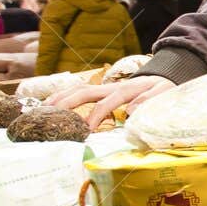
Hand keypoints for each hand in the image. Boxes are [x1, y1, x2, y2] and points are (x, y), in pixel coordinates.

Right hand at [46, 74, 175, 129]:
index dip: (94, 116)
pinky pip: (78, 90)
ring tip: (42, 110)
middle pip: (84, 92)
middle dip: (67, 103)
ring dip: (60, 97)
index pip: (105, 104)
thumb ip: (148, 100)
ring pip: (77, 89)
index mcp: (125, 90)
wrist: (164, 75)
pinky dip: (63, 95)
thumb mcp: (162, 93)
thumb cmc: (162, 88)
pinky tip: (51, 104)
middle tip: (51, 118)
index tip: (85, 130)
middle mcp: (110, 87)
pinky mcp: (100, 89)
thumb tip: (130, 111)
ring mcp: (104, 87)